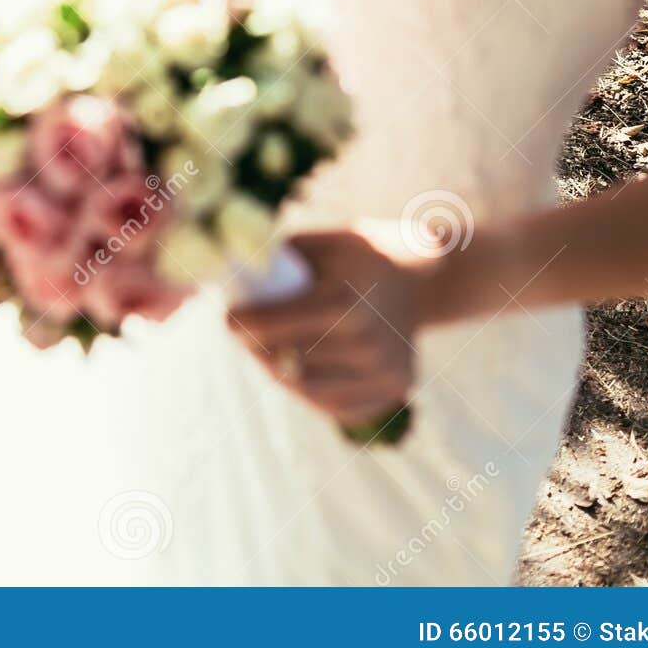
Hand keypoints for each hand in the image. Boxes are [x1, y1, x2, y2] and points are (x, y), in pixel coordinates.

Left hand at [226, 228, 423, 428]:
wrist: (420, 278)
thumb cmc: (358, 255)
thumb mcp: (320, 243)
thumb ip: (277, 262)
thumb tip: (231, 277)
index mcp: (346, 303)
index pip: (272, 325)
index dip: (241, 324)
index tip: (228, 318)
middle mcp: (368, 344)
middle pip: (284, 360)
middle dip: (256, 346)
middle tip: (244, 331)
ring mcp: (383, 374)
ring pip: (303, 387)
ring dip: (280, 368)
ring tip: (273, 346)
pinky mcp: (391, 393)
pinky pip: (331, 403)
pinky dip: (309, 387)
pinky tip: (305, 362)